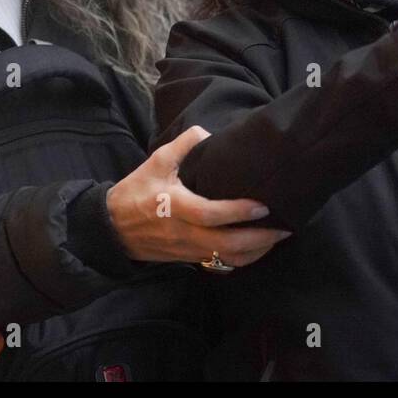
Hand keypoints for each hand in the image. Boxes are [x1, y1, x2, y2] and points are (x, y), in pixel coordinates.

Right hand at [106, 125, 291, 266]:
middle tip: (284, 228)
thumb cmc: (136, 192)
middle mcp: (184, 233)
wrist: (113, 228)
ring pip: (227, 258)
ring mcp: (188, 249)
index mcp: (175, 206)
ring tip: (276, 238)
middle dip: (259, 239)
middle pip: (227, 244)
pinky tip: (256, 249)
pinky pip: (220, 264)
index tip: (263, 206)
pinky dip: (242, 259)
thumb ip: (183, 145)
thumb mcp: (155, 162)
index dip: (238, 212)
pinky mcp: (189, 259)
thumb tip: (209, 133)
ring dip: (256, 252)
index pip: (211, 214)